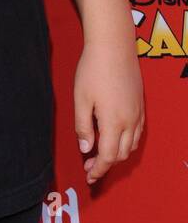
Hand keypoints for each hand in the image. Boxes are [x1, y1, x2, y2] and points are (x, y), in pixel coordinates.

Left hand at [73, 38, 144, 184]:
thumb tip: (86, 149)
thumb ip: (83, 127)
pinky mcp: (140, 105)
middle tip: (89, 166)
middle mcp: (130, 122)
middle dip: (105, 164)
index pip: (107, 157)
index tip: (88, 176)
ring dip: (116, 154)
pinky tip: (114, 138)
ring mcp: (138, 114)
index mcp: (113, 122)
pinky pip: (137, 133)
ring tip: (99, 154)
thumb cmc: (93, 70)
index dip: (98, 170)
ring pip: (131, 146)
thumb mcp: (81, 99)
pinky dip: (126, 142)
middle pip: (120, 154)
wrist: (114, 46)